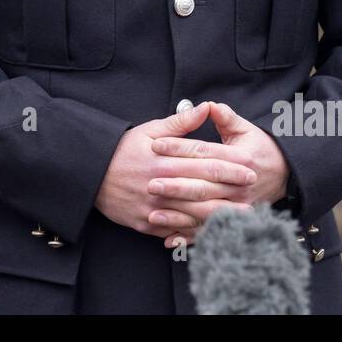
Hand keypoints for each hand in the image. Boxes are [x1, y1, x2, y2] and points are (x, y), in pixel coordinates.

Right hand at [94, 101, 256, 239]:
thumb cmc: (121, 149)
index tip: (249, 171)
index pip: (205, 164)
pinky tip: (210, 233)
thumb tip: (204, 108)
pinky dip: (192, 233)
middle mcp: (161, 186)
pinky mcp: (144, 223)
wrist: (88, 173)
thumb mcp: (149, 130)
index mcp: (165, 161)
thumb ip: (179, 123)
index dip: (229, 168)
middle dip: (231, 194)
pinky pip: (173, 230)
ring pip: (191, 215)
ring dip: (218, 218)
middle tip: (253, 196)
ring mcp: (153, 208)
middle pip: (203, 191)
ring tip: (240, 220)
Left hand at [149, 101, 289, 248]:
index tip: (156, 145)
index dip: (179, 148)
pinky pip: (209, 230)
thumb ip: (226, 117)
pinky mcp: (234, 221)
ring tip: (153, 214)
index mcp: (239, 158)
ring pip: (204, 212)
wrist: (285, 174)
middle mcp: (238, 185)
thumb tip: (208, 105)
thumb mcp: (246, 129)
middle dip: (175, 186)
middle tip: (150, 184)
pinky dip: (189, 237)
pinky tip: (169, 240)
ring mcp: (237, 206)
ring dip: (178, 215)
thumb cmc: (260, 148)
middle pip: (202, 185)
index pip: (204, 152)